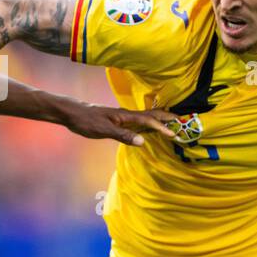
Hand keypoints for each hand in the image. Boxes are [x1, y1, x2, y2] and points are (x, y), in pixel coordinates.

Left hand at [58, 101, 177, 146]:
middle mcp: (127, 115)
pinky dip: (150, 124)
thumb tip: (143, 142)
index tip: (174, 134)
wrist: (73, 114)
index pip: (149, 121)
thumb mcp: (103, 130)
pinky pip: (140, 122)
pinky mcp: (120, 122)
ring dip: (161, 120)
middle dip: (167, 118)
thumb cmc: (86, 121)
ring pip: (147, 117)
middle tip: (183, 121)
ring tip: (174, 123)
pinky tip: (152, 129)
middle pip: (152, 115)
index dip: (162, 127)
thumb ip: (123, 136)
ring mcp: (124, 118)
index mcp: (126, 116)